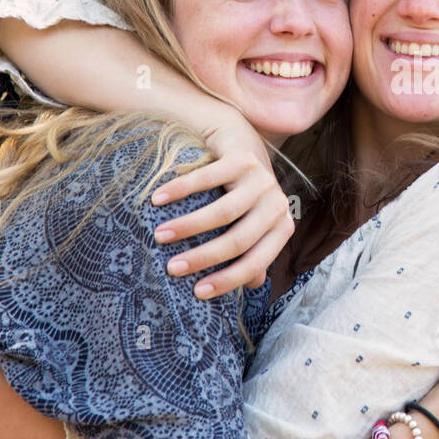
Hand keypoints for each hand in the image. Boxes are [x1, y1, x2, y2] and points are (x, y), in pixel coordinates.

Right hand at [151, 122, 294, 297]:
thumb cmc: (243, 197)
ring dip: (188, 227)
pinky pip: (207, 178)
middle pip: (238, 239)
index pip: (255, 262)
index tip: (197, 292)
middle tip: (172, 268)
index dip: (227, 280)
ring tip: (160, 236)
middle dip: (203, 258)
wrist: (242, 145)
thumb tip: (253, 286)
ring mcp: (261, 179)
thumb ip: (253, 253)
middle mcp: (276, 204)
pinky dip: (180, 190)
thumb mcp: (252, 226)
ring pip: (223, 212)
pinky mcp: (242, 158)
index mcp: (281, 228)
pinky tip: (157, 199)